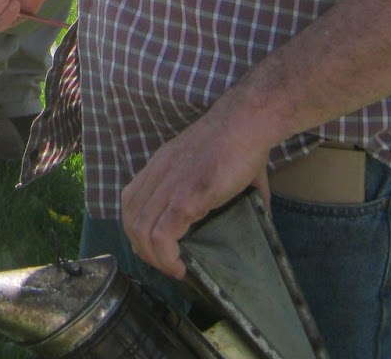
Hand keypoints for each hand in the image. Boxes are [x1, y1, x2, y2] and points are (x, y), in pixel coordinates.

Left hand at [119, 108, 272, 279]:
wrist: (247, 121)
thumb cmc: (241, 138)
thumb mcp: (218, 164)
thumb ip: (227, 187)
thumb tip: (261, 212)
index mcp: (162, 165)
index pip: (130, 201)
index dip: (138, 229)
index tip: (158, 246)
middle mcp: (158, 174)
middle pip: (130, 220)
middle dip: (143, 250)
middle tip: (166, 264)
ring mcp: (170, 185)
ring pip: (141, 231)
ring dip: (154, 259)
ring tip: (174, 270)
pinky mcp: (187, 196)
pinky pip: (163, 235)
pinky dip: (167, 258)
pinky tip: (181, 268)